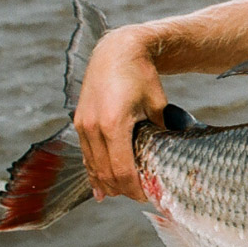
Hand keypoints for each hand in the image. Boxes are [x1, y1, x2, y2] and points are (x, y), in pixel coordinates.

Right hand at [72, 26, 165, 201]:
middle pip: (105, 172)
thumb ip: (160, 131)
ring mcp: (82, 125)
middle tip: (139, 196)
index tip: (147, 195)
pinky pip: (85, 154)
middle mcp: (93, 127)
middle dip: (122, 189)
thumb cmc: (142, 75)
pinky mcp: (79, 121)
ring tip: (123, 193)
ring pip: (92, 166)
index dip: (134, 188)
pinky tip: (99, 188)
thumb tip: (169, 154)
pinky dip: (93, 172)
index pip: (121, 170)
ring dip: (106, 183)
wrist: (117, 51)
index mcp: (114, 124)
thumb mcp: (158, 104)